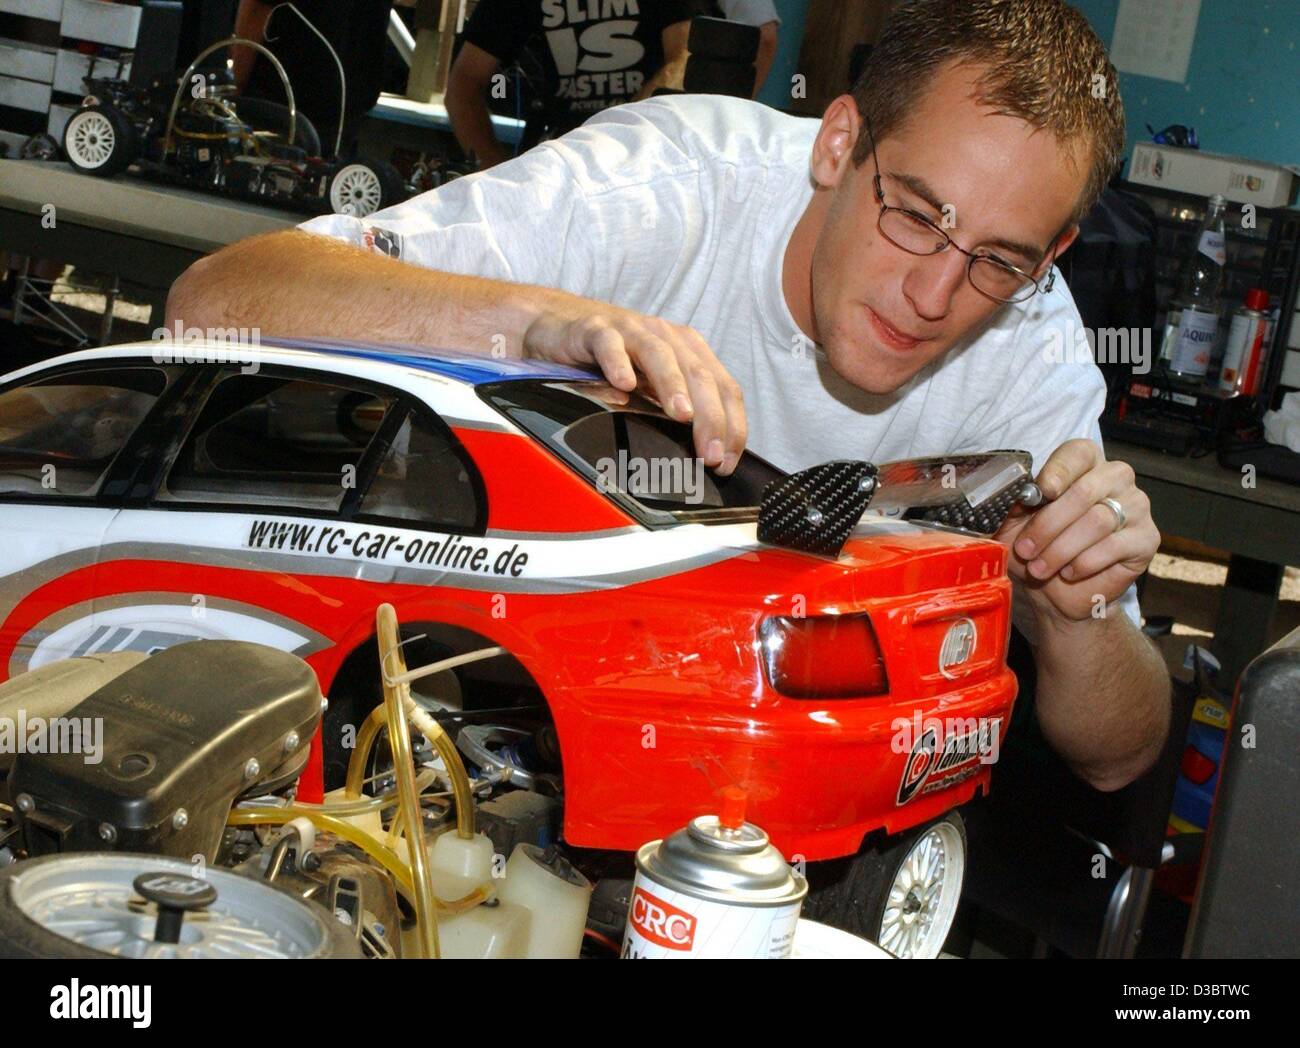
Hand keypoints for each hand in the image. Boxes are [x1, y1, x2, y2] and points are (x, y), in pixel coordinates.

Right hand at [522, 295, 747, 473]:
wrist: (558, 326)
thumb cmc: (611, 360)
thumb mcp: (650, 385)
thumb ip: (674, 410)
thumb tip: (702, 457)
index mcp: (688, 351)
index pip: (724, 387)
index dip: (732, 425)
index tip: (725, 461)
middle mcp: (666, 337)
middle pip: (698, 374)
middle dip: (710, 417)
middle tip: (709, 453)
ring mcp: (631, 331)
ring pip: (660, 355)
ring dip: (673, 386)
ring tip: (681, 415)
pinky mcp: (596, 330)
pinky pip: (610, 345)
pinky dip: (618, 363)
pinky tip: (623, 386)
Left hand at [994, 439, 1158, 621]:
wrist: (1057, 592)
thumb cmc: (1037, 548)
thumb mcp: (1015, 522)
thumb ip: (1015, 503)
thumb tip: (1010, 491)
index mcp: (1085, 464)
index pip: (1077, 453)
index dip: (1058, 471)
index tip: (1041, 492)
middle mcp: (1115, 478)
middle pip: (1084, 492)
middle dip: (1048, 524)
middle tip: (1025, 549)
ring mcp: (1136, 506)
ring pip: (1098, 521)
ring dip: (1061, 549)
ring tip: (1039, 567)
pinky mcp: (1146, 538)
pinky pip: (1114, 546)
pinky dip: (1084, 562)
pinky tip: (1068, 572)